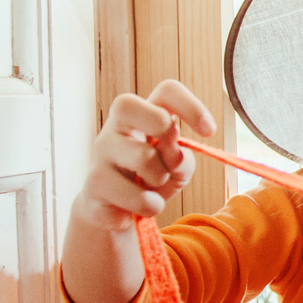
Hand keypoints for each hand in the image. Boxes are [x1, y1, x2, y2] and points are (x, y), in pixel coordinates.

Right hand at [72, 80, 217, 231]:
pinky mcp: (92, 185)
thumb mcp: (176, 169)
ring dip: (160, 181)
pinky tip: (135, 209)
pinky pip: (133, 197)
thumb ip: (182, 158)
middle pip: (128, 104)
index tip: (209, 131)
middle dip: (160, 129)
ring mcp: (100, 155)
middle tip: (169, 161)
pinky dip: (146, 208)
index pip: (165, 91)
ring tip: (153, 193)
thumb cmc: (148, 179)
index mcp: (142, 117)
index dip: (190, 105)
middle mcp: (116, 128)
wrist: (112, 211)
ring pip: (141, 156)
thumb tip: (175, 155)